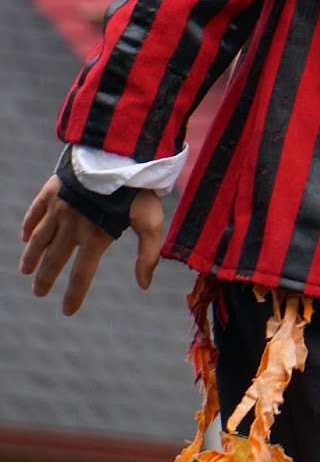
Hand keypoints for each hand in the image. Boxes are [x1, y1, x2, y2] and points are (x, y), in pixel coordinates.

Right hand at [19, 175, 163, 314]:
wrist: (120, 150)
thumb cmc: (138, 187)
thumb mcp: (151, 220)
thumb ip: (148, 254)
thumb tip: (144, 285)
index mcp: (95, 236)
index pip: (81, 275)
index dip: (73, 295)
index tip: (66, 311)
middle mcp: (73, 226)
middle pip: (55, 260)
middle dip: (46, 279)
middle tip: (39, 292)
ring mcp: (60, 207)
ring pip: (39, 239)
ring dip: (32, 257)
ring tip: (26, 271)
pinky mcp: (54, 189)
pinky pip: (36, 211)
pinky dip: (29, 225)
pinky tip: (25, 236)